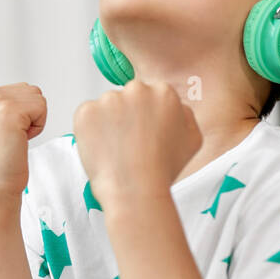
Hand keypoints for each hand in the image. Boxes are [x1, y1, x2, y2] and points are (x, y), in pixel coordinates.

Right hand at [0, 83, 47, 199]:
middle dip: (29, 116)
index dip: (22, 115)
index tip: (5, 133)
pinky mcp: (10, 111)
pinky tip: (19, 140)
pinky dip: (37, 128)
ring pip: (38, 99)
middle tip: (11, 137)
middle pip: (32, 91)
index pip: (23, 89)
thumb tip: (26, 90)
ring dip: (33, 122)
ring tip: (14, 139)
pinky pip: (42, 109)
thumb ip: (6, 102)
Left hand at [71, 80, 201, 211]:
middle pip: (127, 97)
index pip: (150, 96)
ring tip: (116, 149)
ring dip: (108, 122)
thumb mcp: (192, 140)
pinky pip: (86, 116)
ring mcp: (109, 99)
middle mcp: (137, 90)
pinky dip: (90, 130)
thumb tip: (176, 107)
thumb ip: (185, 115)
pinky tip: (102, 149)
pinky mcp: (86, 111)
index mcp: (164, 92)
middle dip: (126, 115)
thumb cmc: (163, 169)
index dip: (146, 117)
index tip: (144, 133)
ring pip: (106, 106)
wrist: (135, 189)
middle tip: (129, 143)